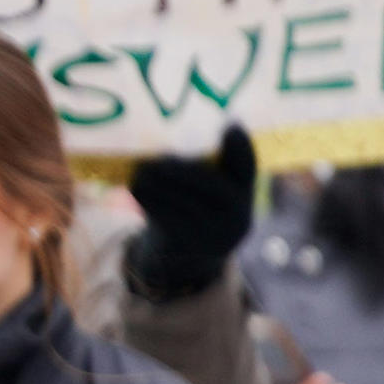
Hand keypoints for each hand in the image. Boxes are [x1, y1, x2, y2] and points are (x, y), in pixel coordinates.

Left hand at [124, 127, 260, 304]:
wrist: (190, 258)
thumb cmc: (199, 209)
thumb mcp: (214, 191)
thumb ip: (209, 167)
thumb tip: (177, 144)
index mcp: (245, 193)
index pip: (248, 167)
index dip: (242, 147)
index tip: (232, 126)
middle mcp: (237, 215)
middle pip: (211, 186)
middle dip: (184, 170)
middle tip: (158, 158)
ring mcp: (214, 233)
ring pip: (186, 202)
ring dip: (159, 183)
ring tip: (141, 169)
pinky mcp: (189, 244)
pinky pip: (168, 218)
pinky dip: (149, 201)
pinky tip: (136, 187)